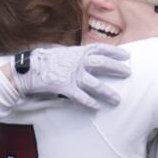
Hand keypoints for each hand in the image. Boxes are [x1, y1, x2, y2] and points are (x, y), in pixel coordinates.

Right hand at [10, 44, 130, 109]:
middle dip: (116, 68)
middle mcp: (77, 62)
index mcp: (78, 52)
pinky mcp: (65, 87)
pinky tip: (97, 107)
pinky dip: (89, 102)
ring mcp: (72, 74)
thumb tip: (89, 58)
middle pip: (102, 64)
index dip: (115, 52)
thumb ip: (78, 56)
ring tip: (117, 99)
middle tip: (128, 73)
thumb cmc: (46, 60)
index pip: (100, 49)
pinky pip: (80, 96)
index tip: (126, 56)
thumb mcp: (64, 53)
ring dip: (107, 92)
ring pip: (94, 84)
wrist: (29, 68)